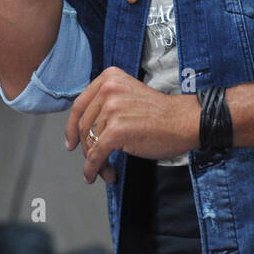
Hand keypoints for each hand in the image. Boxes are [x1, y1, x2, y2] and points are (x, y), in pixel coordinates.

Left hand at [64, 67, 200, 184]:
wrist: (183, 121)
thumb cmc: (160, 113)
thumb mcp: (129, 94)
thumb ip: (107, 103)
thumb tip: (82, 130)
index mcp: (109, 77)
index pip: (80, 105)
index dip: (71, 127)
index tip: (71, 142)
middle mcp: (108, 89)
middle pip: (83, 125)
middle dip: (87, 148)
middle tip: (94, 161)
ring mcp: (111, 109)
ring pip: (90, 142)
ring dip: (96, 161)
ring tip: (107, 171)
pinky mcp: (116, 131)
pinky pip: (96, 155)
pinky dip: (93, 169)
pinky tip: (94, 176)